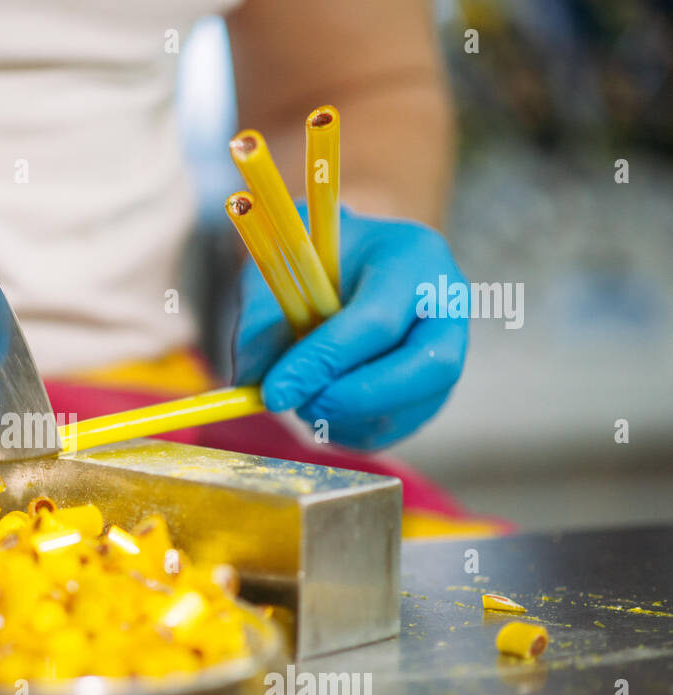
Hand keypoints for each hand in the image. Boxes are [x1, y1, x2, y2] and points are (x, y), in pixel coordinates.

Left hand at [232, 206, 467, 449]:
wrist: (340, 265)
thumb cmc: (308, 264)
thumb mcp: (277, 279)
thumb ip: (262, 326)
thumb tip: (252, 384)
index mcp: (413, 256)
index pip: (378, 320)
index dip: (326, 361)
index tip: (275, 391)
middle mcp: (446, 305)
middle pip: (429, 367)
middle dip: (356, 398)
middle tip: (299, 405)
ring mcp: (449, 351)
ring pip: (414, 406)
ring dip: (347, 417)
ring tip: (303, 397)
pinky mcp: (431, 391)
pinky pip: (397, 427)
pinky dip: (350, 429)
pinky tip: (319, 407)